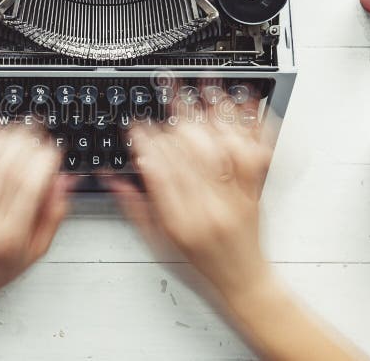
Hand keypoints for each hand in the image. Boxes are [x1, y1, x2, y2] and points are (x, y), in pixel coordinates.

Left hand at [0, 125, 69, 322]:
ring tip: (10, 132)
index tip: (53, 151)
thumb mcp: (35, 251)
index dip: (45, 159)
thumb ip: (53, 215)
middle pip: (4, 165)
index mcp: (8, 234)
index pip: (29, 185)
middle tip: (35, 134)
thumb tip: (64, 180)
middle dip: (25, 141)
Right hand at [110, 96, 362, 359]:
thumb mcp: (159, 242)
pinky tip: (240, 104)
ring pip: (222, 149)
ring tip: (200, 86)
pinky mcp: (256, 190)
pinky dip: (248, 126)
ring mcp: (236, 197)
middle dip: (176, 118)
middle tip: (166, 94)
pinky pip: (255, 154)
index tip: (137, 125)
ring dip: (211, 113)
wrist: (244, 281)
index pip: (160, 173)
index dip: (146, 144)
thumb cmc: (201, 265)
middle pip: (191, 154)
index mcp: (182, 221)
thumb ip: (135, 208)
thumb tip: (112, 179)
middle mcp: (210, 207)